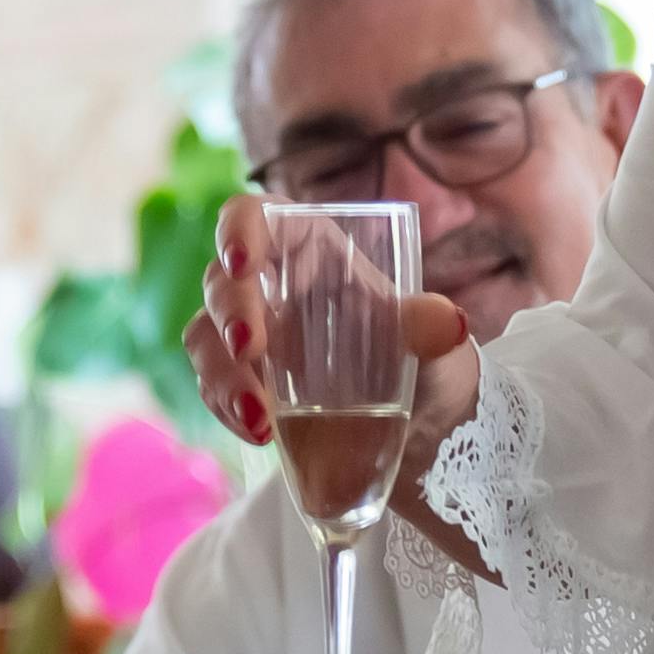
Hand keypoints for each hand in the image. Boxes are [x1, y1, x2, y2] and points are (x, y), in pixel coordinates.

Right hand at [188, 194, 474, 458]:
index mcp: (316, 253)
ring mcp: (255, 338)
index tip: (242, 263)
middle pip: (222, 279)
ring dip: (221, 374)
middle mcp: (275, 288)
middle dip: (229, 312)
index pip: (258, 216)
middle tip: (251, 350)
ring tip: (260, 419)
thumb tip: (448, 322)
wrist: (427, 437)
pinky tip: (261, 435)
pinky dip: (226, 409)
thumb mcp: (438, 348)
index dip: (239, 229)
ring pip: (205, 336)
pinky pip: (212, 388)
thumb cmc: (430, 366)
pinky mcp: (245, 386)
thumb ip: (432, 330)